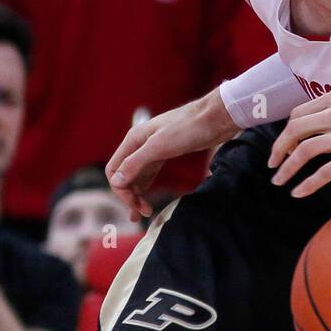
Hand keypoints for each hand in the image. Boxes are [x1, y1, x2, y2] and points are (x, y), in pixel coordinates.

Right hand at [107, 91, 236, 217]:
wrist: (216, 118)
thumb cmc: (188, 127)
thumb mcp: (159, 146)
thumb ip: (135, 163)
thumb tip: (116, 181)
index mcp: (133, 140)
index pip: (114, 171)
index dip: (122, 191)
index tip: (137, 205)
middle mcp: (139, 144)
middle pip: (123, 175)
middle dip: (130, 195)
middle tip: (144, 212)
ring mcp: (152, 149)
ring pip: (136, 175)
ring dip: (136, 194)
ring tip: (144, 213)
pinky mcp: (165, 153)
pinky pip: (149, 173)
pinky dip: (146, 187)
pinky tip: (147, 199)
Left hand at [268, 92, 330, 197]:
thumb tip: (316, 128)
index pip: (298, 114)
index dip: (285, 131)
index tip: (282, 145)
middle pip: (295, 130)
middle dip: (278, 149)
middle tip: (272, 164)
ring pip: (304, 151)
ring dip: (287, 169)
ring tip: (279, 181)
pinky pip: (324, 172)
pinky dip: (307, 184)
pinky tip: (298, 193)